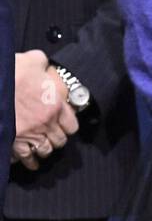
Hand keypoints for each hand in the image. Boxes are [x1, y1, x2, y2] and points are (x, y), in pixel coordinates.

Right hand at [13, 50, 75, 168]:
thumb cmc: (11, 72)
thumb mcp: (31, 60)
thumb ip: (40, 62)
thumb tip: (41, 61)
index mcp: (55, 105)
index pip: (72, 125)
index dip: (67, 126)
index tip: (63, 126)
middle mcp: (46, 122)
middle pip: (59, 140)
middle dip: (56, 140)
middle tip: (51, 139)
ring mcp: (30, 133)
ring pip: (44, 150)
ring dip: (43, 151)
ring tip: (40, 151)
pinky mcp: (13, 140)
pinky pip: (24, 156)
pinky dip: (25, 160)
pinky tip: (23, 160)